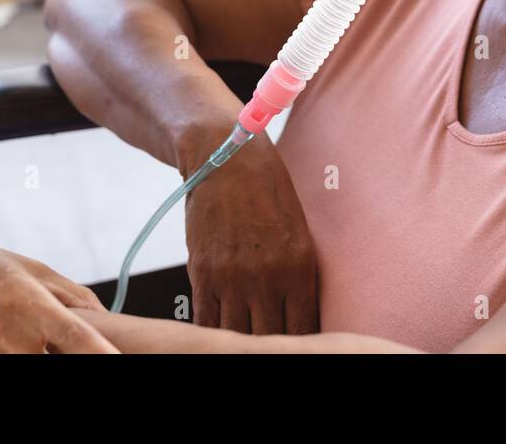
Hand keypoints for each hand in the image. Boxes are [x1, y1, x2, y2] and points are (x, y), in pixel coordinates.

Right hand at [0, 228, 117, 352]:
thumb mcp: (27, 267)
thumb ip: (69, 295)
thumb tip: (103, 316)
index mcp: (31, 308)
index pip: (82, 343)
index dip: (106, 357)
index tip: (123, 362)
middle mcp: (10, 340)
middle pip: (56, 364)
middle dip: (66, 357)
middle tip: (61, 344)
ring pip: (26, 369)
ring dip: (32, 356)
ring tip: (18, 335)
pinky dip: (3, 358)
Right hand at [180, 134, 318, 333]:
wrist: (225, 158)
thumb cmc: (267, 191)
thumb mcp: (297, 232)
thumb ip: (297, 277)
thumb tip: (298, 318)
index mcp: (299, 266)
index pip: (302, 332)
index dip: (297, 345)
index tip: (293, 346)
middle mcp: (267, 277)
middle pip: (269, 339)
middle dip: (270, 346)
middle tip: (268, 345)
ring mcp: (232, 277)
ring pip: (236, 335)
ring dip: (241, 341)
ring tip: (244, 341)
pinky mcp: (202, 273)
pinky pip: (206, 321)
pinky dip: (212, 332)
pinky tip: (219, 334)